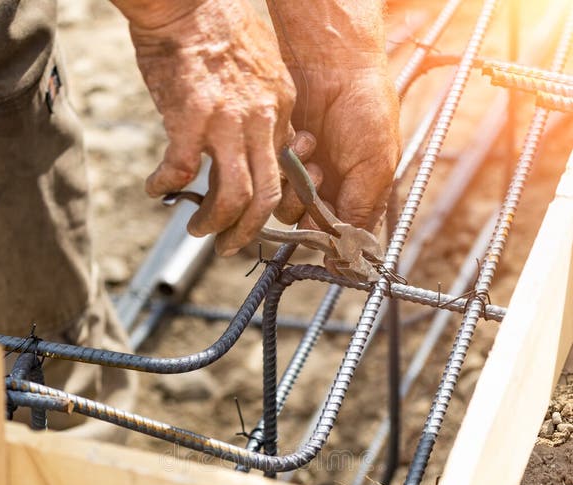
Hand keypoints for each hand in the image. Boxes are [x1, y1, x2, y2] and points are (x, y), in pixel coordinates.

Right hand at [126, 0, 295, 254]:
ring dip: (215, 222)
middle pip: (267, 195)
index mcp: (279, 107)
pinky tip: (155, 189)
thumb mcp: (258, 66)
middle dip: (249, 231)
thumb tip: (250, 141)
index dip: (267, 203)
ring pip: (235, 195)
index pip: (284, 170)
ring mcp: (229, 121)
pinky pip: (183, 171)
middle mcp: (261, 119)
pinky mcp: (192, 119)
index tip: (250, 216)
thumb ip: (261, 107)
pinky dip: (166, 186)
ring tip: (197, 231)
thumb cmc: (214, 26)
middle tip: (230, 246)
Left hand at [276, 64, 399, 230]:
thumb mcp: (376, 164)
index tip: (332, 239)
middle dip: (315, 211)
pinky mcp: (282, 163)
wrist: (334, 64)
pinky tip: (303, 139)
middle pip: (313, 230)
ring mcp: (305, 179)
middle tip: (322, 179)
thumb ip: (360, 209)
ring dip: (300, 187)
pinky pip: (274, 184)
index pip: (346, 238)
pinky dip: (289, 164)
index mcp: (362, 197)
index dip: (337, 244)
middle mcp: (333, 193)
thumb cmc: (366, 108)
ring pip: (289, 212)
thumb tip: (347, 255)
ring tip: (313, 154)